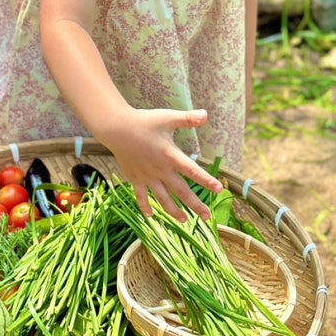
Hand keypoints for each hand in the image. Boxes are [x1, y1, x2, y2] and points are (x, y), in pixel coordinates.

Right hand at [101, 108, 222, 221]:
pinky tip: (150, 216)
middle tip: (206, 217)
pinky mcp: (135, 178)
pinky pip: (140, 195)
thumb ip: (187, 119)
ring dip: (173, 210)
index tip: (219, 190)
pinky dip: (144, 206)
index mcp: (170, 156)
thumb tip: (206, 114)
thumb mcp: (167, 118)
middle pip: (181, 191)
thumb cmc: (144, 121)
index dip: (206, 180)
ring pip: (162, 198)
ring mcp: (147, 176)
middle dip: (195, 205)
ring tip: (184, 221)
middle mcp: (160, 170)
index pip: (192, 171)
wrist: (116, 128)